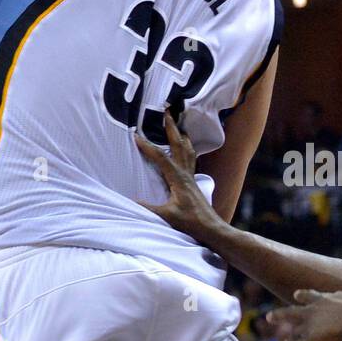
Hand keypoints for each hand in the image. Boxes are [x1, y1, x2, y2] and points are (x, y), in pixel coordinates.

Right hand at [135, 110, 221, 240]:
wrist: (212, 229)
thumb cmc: (191, 223)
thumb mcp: (167, 216)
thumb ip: (148, 208)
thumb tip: (130, 201)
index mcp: (178, 178)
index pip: (160, 157)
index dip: (147, 146)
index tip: (135, 135)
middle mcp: (186, 173)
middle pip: (178, 144)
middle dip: (171, 127)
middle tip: (166, 111)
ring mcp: (191, 177)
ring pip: (187, 149)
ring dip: (181, 135)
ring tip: (177, 124)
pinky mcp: (193, 182)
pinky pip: (190, 158)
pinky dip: (186, 148)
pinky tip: (184, 148)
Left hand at [268, 252, 341, 340]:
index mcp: (321, 300)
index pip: (309, 296)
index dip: (303, 296)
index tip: (296, 294)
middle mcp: (310, 312)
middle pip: (292, 313)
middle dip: (281, 315)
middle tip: (270, 316)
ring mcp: (308, 327)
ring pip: (294, 333)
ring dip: (290, 338)